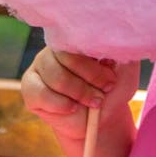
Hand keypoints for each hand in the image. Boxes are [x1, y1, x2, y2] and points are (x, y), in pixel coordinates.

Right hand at [21, 47, 139, 152]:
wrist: (96, 119)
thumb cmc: (111, 89)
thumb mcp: (125, 70)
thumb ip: (123, 53)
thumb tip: (116, 42)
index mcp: (77, 37)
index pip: (80, 37)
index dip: (95, 61)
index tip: (112, 76)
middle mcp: (56, 46)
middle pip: (67, 56)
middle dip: (89, 78)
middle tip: (104, 93)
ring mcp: (41, 64)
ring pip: (56, 76)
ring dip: (78, 93)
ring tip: (94, 103)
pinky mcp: (29, 85)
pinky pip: (41, 93)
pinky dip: (60, 104)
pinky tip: (73, 108)